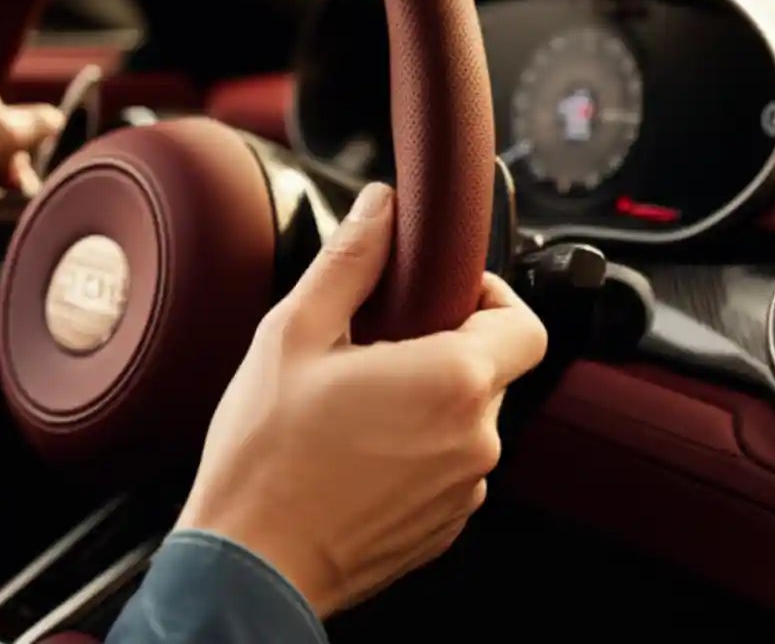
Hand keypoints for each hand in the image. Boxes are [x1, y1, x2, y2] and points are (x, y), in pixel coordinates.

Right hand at [176, 183, 547, 617]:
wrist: (250, 564)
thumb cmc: (266, 458)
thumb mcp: (294, 334)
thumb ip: (349, 260)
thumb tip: (379, 209)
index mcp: (453, 382)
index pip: (525, 322)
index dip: (490, 297)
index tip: (442, 297)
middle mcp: (476, 440)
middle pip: (490, 371)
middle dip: (441, 349)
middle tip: (375, 349)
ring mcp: (463, 491)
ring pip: (466, 422)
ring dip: (426, 404)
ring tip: (354, 407)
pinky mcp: (442, 528)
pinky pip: (447, 469)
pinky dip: (416, 452)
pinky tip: (356, 452)